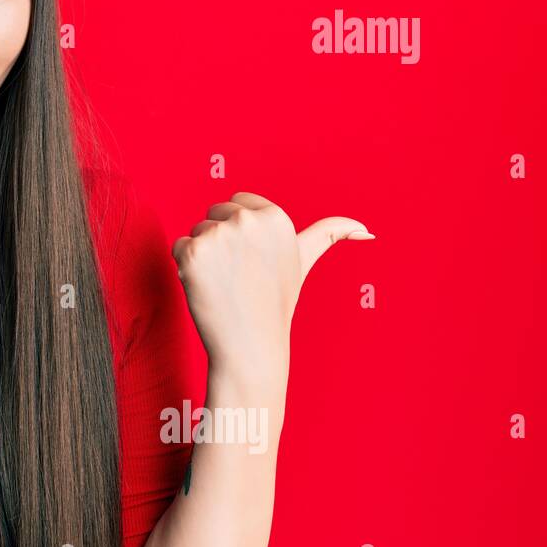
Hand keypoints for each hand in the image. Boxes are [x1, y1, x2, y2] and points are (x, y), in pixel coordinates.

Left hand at [171, 191, 373, 397]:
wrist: (250, 345)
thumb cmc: (275, 303)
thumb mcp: (303, 261)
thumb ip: (330, 234)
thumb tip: (367, 231)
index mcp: (276, 216)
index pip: (237, 202)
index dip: (240, 231)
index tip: (252, 259)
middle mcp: (248, 220)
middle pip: (214, 213)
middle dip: (221, 241)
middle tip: (239, 274)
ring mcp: (218, 235)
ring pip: (196, 231)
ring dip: (203, 256)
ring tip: (225, 283)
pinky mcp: (192, 252)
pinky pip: (178, 247)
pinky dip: (185, 268)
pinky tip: (206, 288)